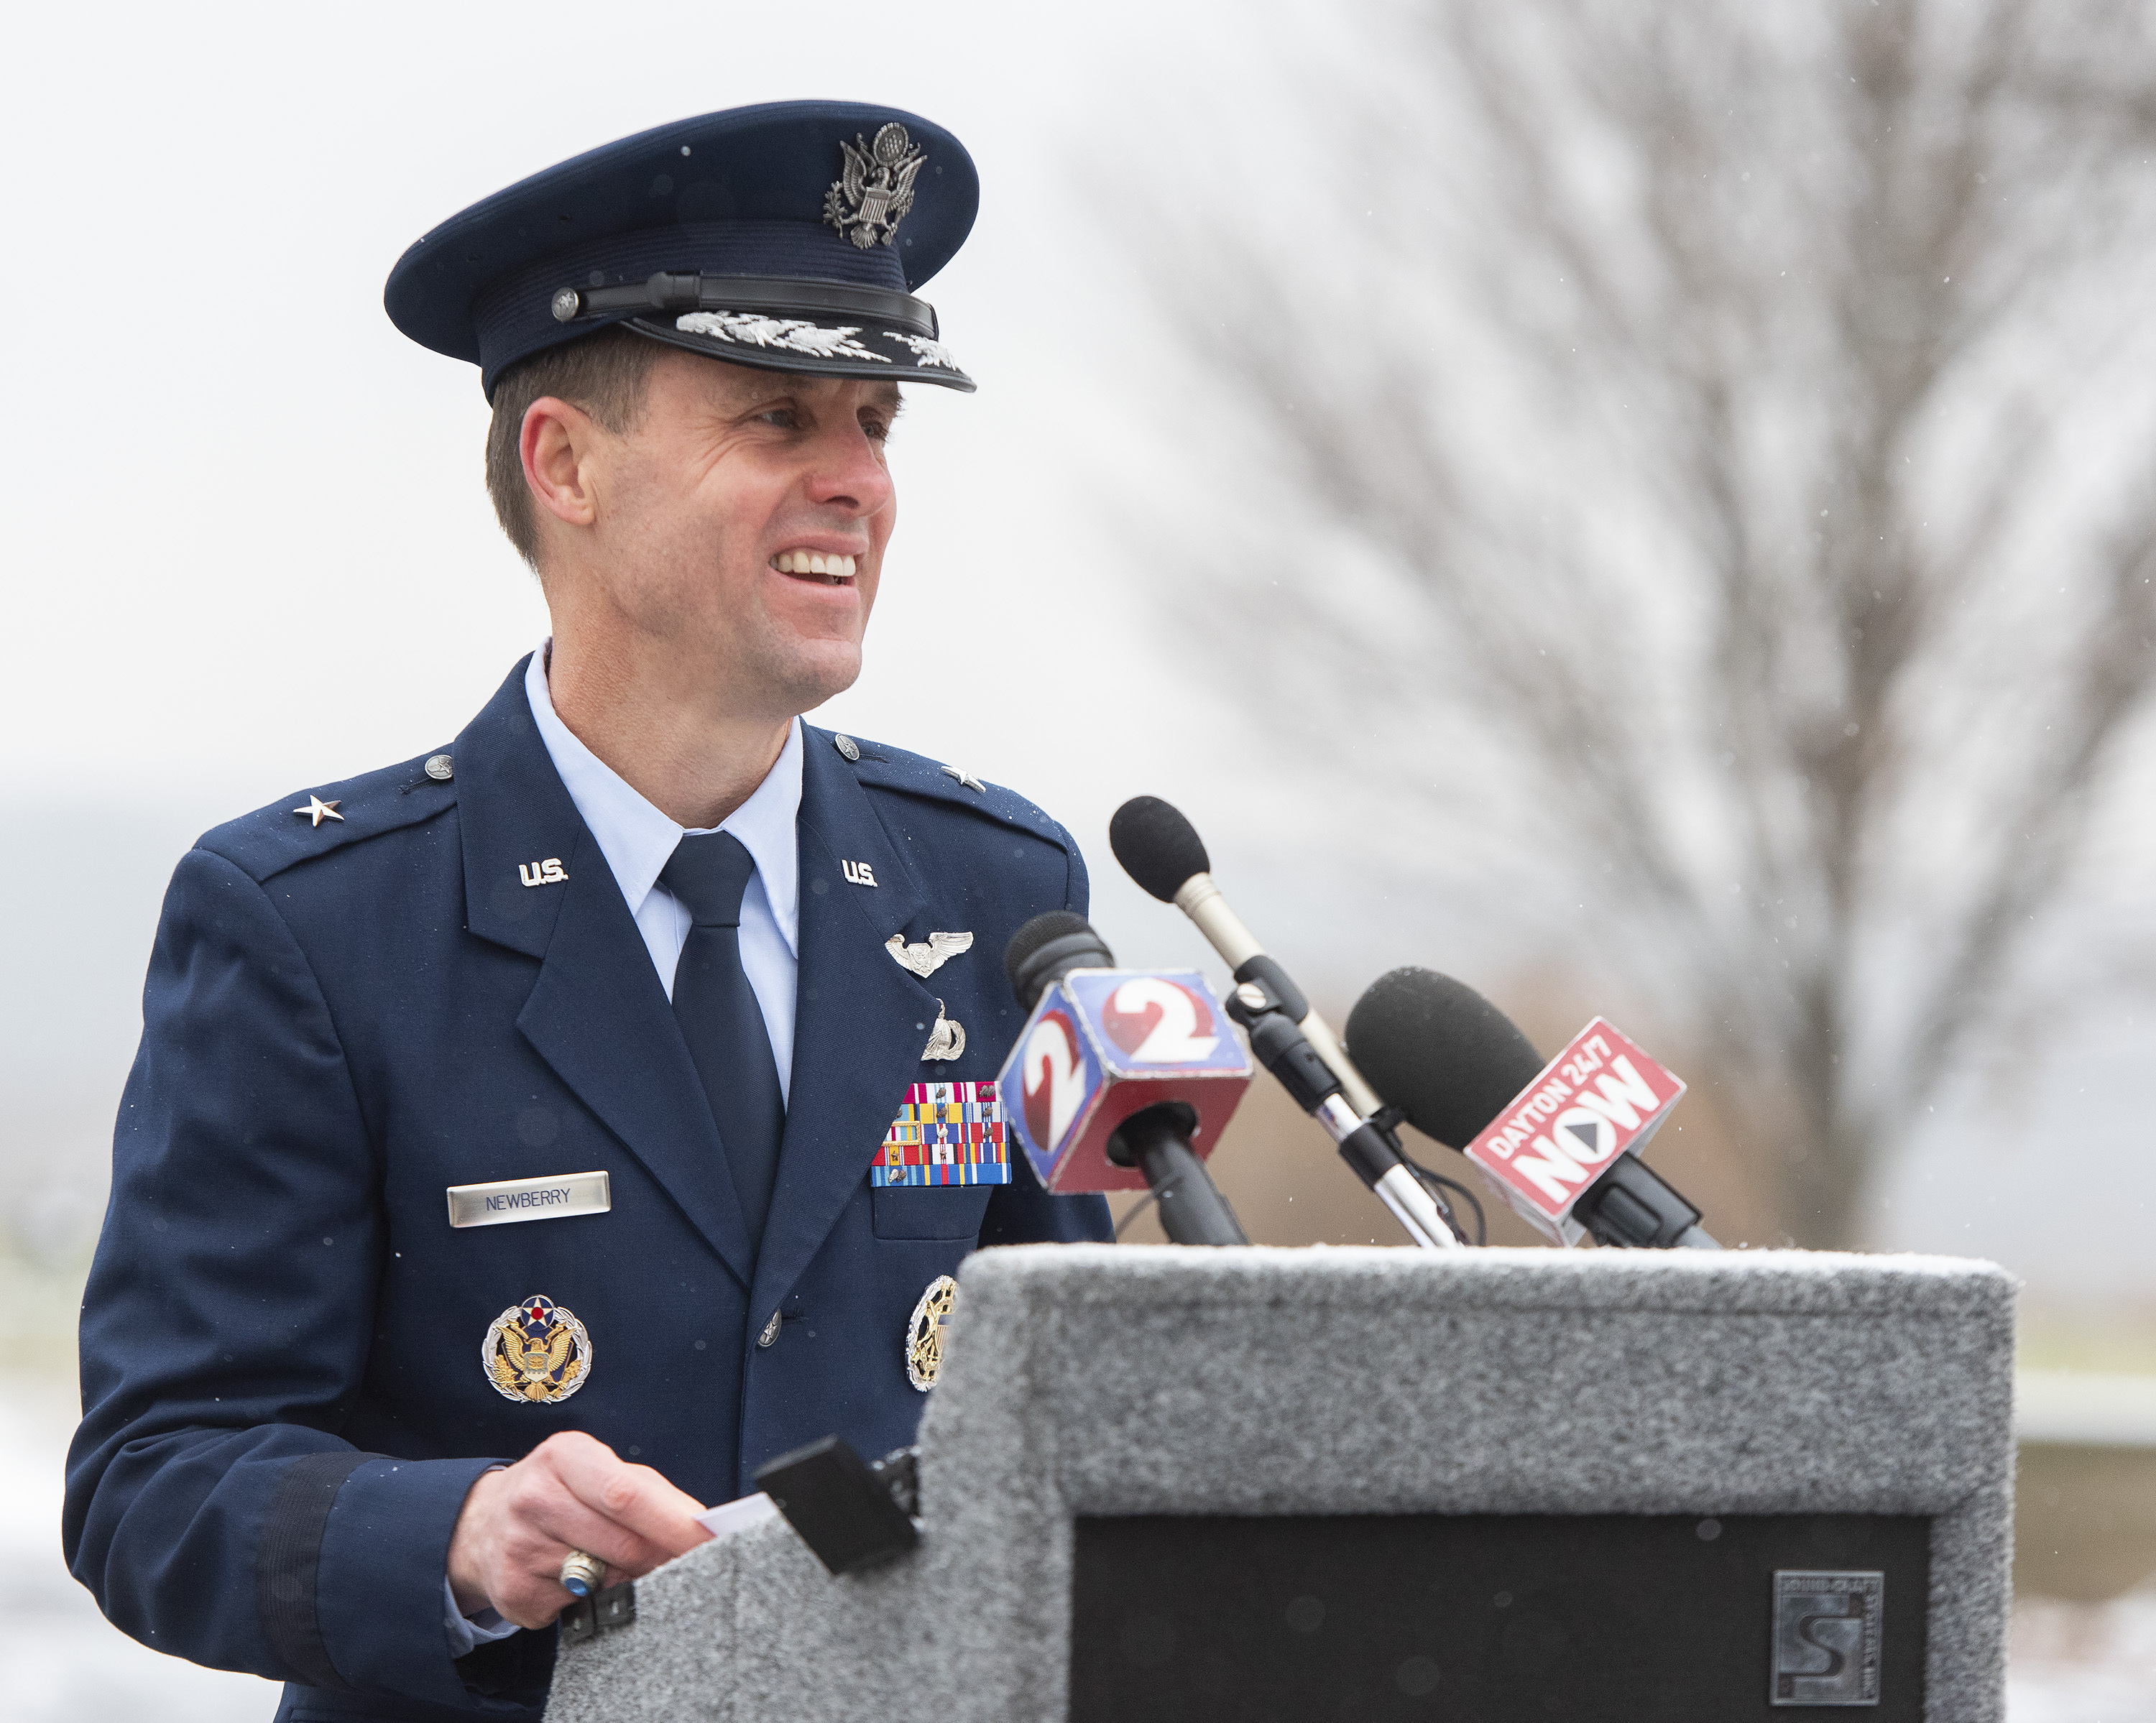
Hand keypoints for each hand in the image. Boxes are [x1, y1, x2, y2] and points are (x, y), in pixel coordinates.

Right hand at [447, 1430, 712, 1627]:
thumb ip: (649, 1493)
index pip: (626, 1494)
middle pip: (622, 1543)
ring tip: (616, 1562)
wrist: (482, 1522)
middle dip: (661, 1558)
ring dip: (626, 1579)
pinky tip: (578, 1578)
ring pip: (604, 1580)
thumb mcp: (598, 1469)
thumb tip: (700, 1527)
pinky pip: (578, 1608)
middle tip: (683, 1562)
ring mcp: (520, 1549)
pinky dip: (593, 1598)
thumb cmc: (561, 1489)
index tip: (709, 1542)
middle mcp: (535, 1499)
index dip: (673, 1523)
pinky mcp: (514, 1593)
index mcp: (565, 1457)